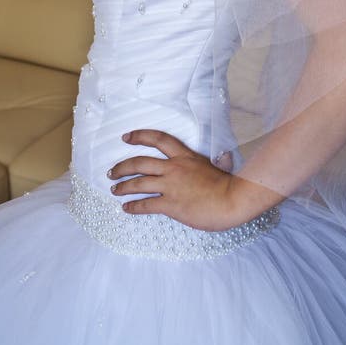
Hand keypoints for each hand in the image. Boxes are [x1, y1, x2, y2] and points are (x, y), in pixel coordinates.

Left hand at [107, 129, 244, 230]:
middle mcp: (174, 168)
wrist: (232, 199)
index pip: (158, 139)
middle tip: (112, 171)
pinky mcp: (171, 204)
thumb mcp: (216, 164)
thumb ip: (209, 162)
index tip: (126, 137)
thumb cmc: (228, 184)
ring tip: (114, 189)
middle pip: (140, 162)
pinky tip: (126, 208)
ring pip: (139, 183)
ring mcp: (171, 186)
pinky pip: (146, 204)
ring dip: (123, 186)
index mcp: (185, 156)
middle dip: (123, 166)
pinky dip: (133, 206)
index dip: (140, 136)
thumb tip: (222, 159)